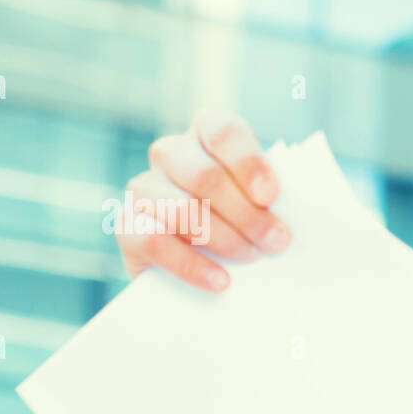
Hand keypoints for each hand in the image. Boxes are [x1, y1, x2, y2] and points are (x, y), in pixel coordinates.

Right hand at [116, 109, 289, 290]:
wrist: (207, 264)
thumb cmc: (246, 224)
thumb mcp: (264, 204)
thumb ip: (271, 200)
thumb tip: (284, 220)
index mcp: (207, 136)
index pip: (221, 132)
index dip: (247, 162)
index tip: (270, 196)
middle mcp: (170, 154)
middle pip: (205, 176)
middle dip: (247, 213)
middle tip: (276, 241)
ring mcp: (144, 189)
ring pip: (182, 210)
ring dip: (225, 239)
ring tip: (253, 258)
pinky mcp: (128, 227)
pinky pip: (155, 242)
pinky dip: (193, 265)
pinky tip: (221, 281)